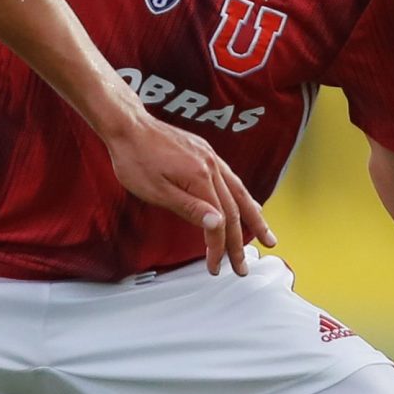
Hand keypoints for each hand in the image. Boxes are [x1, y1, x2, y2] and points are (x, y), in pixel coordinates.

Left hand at [101, 112, 273, 274]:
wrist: (128, 126)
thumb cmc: (135, 159)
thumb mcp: (156, 190)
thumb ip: (189, 208)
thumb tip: (218, 223)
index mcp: (200, 178)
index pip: (218, 221)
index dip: (218, 247)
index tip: (216, 267)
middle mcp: (212, 167)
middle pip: (234, 210)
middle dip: (239, 243)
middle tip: (243, 267)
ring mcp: (211, 158)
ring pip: (240, 193)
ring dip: (254, 218)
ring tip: (265, 236)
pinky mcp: (205, 153)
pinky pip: (232, 179)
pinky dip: (243, 197)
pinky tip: (247, 204)